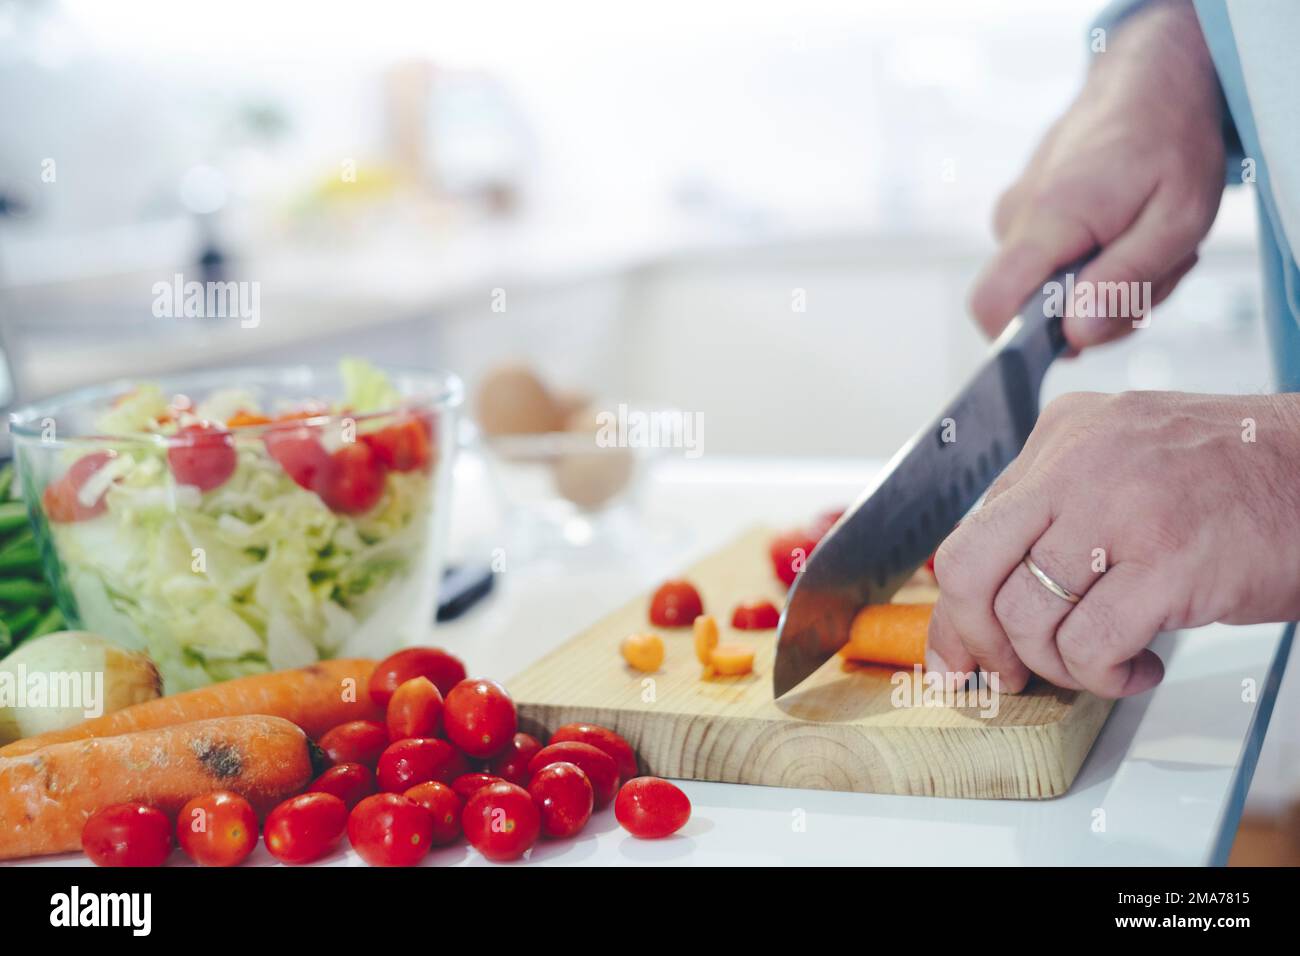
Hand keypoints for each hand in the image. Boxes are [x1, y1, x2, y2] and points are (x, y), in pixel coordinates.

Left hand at [926, 391, 1299, 697]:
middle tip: (1006, 672)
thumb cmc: (1234, 482)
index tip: (961, 652)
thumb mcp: (1124, 465)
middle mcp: (1079, 462)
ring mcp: (1122, 509)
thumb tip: (987, 596)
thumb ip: (1055, 511)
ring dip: (1057, 664)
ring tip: (1100, 664)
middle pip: (970, 566)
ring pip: (1026, 614)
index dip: (958, 607)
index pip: (972, 530)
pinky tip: (1137, 668)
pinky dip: (1104, 676)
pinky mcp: (1170, 562)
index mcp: (1062, 436)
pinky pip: (1089, 644)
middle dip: (975, 637)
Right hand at [970, 0, 1225, 348]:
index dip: (1020, 343)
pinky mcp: (1021, 213)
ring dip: (1101, 287)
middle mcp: (1016, 216)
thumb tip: (1075, 338)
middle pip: (1028, 309)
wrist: (1150, 82)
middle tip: (1151, 272)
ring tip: (1142, 242)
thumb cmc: (1169, 144)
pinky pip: (1046, 266)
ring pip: (1044, 291)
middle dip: (1094, 312)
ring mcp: (1014, 212)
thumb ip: (1124, 283)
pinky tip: (1121, 233)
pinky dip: (1090, 265)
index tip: (1079, 337)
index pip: (991, 304)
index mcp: (1049, 219)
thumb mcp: (1176, 221)